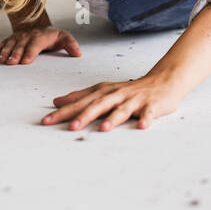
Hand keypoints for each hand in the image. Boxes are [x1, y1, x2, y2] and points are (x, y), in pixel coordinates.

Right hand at [0, 27, 80, 64]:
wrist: (36, 24)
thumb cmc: (52, 36)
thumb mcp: (64, 37)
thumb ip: (71, 45)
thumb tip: (78, 54)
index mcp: (41, 37)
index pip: (35, 45)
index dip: (30, 52)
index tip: (26, 61)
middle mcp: (27, 36)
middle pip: (20, 46)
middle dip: (15, 54)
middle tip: (11, 63)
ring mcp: (17, 38)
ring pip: (9, 45)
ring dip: (4, 53)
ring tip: (0, 61)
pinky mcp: (9, 40)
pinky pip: (0, 44)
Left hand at [42, 74, 186, 131]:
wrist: (163, 81)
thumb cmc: (130, 90)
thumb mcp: (103, 91)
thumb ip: (81, 96)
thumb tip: (57, 101)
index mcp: (104, 92)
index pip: (81, 101)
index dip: (65, 110)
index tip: (47, 120)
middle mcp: (117, 94)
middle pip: (99, 105)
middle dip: (85, 115)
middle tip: (71, 126)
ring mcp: (135, 100)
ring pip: (123, 109)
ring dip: (114, 119)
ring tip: (103, 128)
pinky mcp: (152, 106)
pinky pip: (149, 113)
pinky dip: (146, 119)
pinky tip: (142, 126)